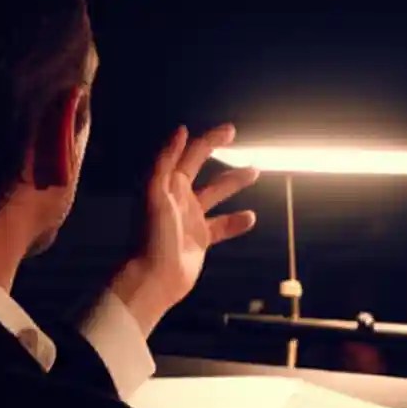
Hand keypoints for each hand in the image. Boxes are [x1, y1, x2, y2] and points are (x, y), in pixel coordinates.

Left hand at [112, 124, 260, 334]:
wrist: (154, 277)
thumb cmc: (152, 235)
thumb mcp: (154, 193)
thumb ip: (166, 160)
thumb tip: (182, 131)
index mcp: (167, 183)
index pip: (191, 154)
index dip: (210, 140)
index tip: (230, 131)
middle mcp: (179, 197)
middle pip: (202, 167)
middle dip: (218, 151)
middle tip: (237, 138)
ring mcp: (190, 218)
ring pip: (216, 194)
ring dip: (234, 182)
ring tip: (255, 171)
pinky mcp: (200, 239)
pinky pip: (221, 226)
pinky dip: (236, 222)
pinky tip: (251, 217)